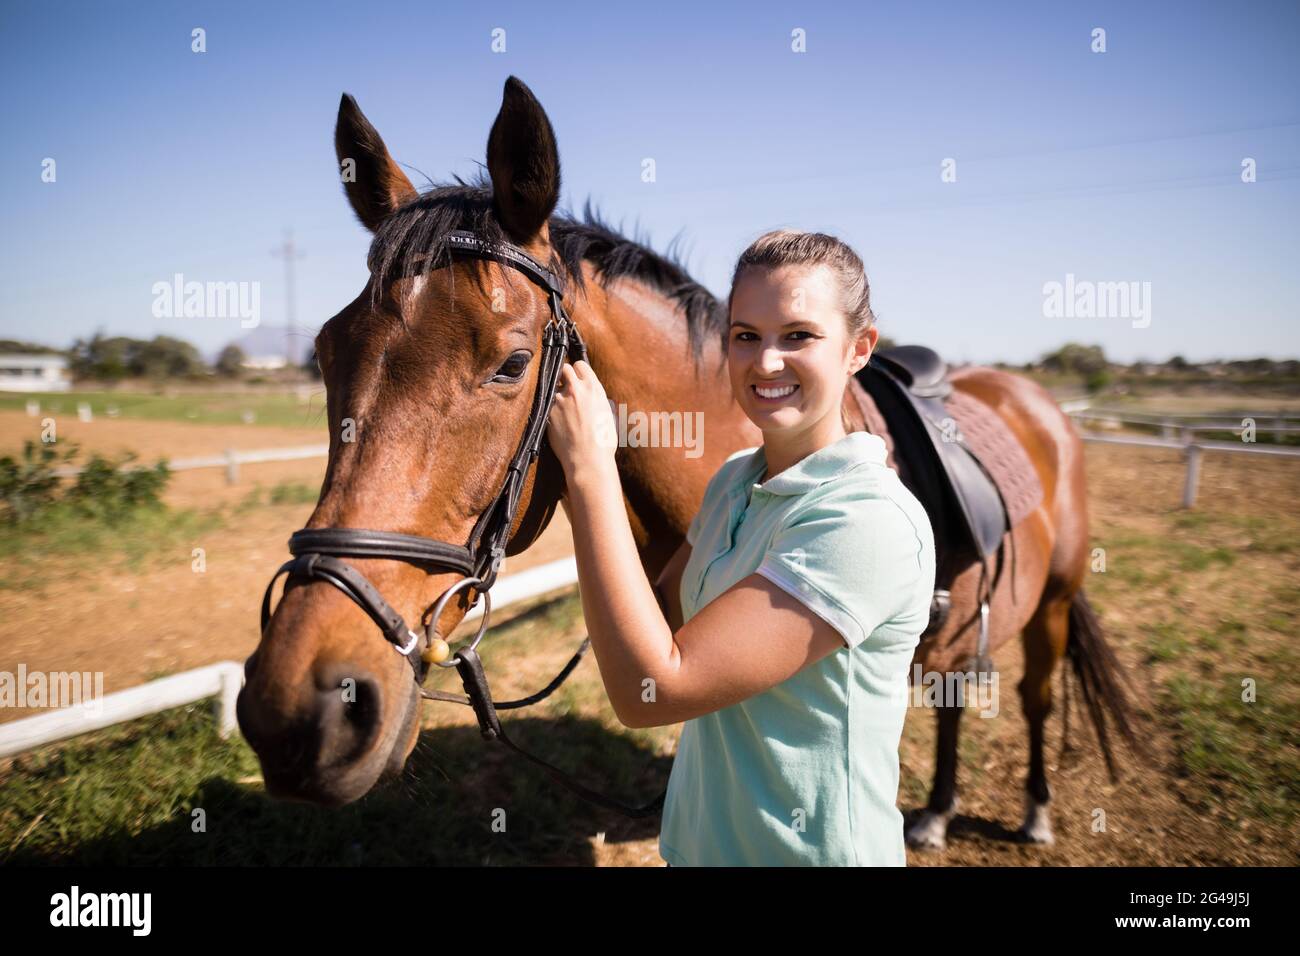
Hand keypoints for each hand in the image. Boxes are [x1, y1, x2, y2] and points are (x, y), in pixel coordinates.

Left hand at [546, 360, 617, 484]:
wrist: (588, 459)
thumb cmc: (603, 441)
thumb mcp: (609, 415)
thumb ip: (600, 400)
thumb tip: (597, 397)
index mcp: (593, 388)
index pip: (580, 365)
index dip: (579, 372)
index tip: (578, 378)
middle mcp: (575, 390)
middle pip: (565, 369)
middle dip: (566, 376)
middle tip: (569, 389)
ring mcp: (559, 401)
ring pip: (555, 389)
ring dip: (559, 397)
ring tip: (566, 413)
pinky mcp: (548, 413)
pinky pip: (549, 406)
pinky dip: (553, 412)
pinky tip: (561, 425)